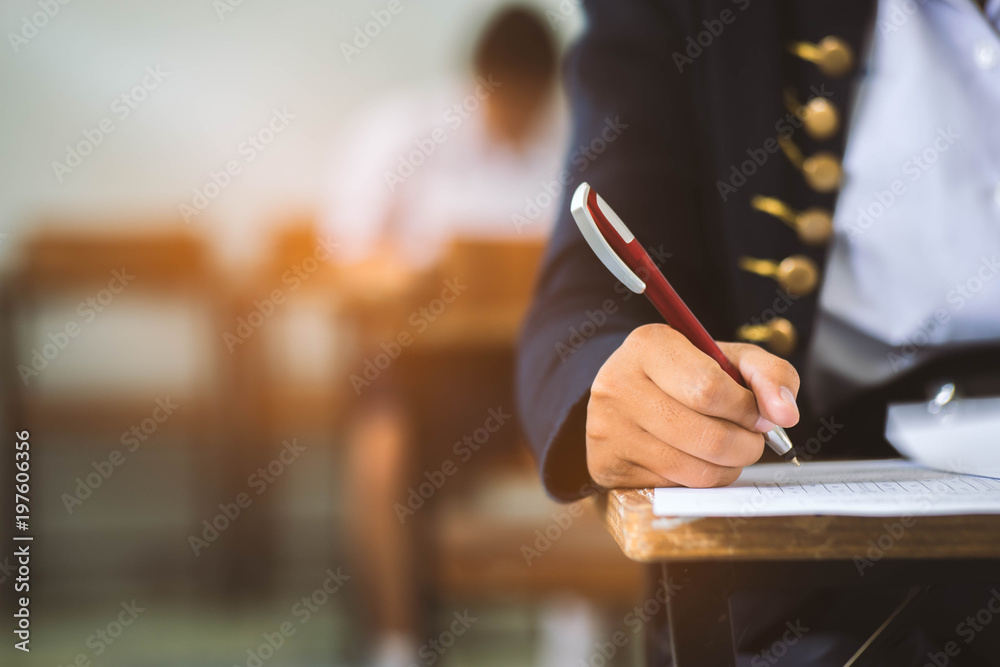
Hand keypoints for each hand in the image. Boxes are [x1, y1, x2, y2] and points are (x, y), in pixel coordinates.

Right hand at [586, 324, 799, 488]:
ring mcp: (607, 428)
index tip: (759, 415)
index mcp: (648, 345)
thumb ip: (769, 373)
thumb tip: (784, 415)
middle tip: (751, 439)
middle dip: (747, 445)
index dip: (747, 410)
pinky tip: (694, 460)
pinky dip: (699, 480)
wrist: (624, 395)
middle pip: (708, 437)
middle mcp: (618, 384)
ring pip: (696, 470)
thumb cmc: (683, 375)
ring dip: (729, 467)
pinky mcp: (606, 465)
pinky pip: (676, 489)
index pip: (710, 390)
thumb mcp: (726, 358)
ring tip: (727, 450)